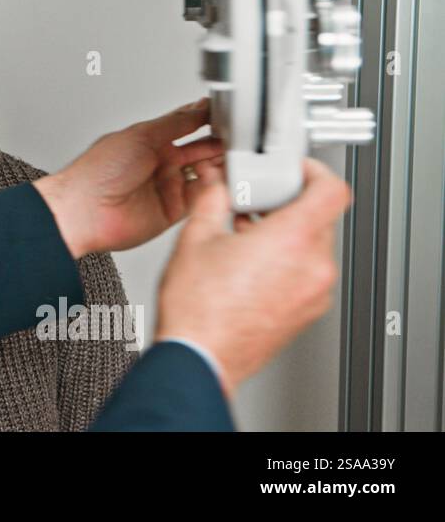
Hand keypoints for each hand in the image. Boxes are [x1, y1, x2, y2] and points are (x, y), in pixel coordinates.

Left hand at [32, 98, 223, 257]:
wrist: (83, 210)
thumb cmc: (97, 172)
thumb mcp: (141, 135)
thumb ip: (175, 123)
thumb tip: (199, 107)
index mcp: (151, 142)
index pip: (187, 127)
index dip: (208, 122)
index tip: (229, 117)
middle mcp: (161, 164)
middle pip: (201, 151)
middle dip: (220, 144)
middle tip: (239, 138)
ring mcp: (168, 187)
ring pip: (205, 174)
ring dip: (219, 165)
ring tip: (235, 156)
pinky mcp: (173, 211)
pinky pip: (201, 198)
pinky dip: (214, 189)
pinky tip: (223, 179)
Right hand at [155, 157, 351, 396]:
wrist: (200, 357)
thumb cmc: (198, 309)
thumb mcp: (196, 238)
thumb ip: (213, 199)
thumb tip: (219, 185)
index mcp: (292, 240)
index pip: (332, 190)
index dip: (316, 173)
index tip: (297, 172)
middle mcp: (313, 267)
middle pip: (320, 217)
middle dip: (288, 206)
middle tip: (256, 203)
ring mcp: (314, 293)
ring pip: (313, 246)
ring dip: (286, 235)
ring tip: (247, 237)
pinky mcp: (307, 311)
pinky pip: (307, 273)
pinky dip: (287, 262)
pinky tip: (250, 265)